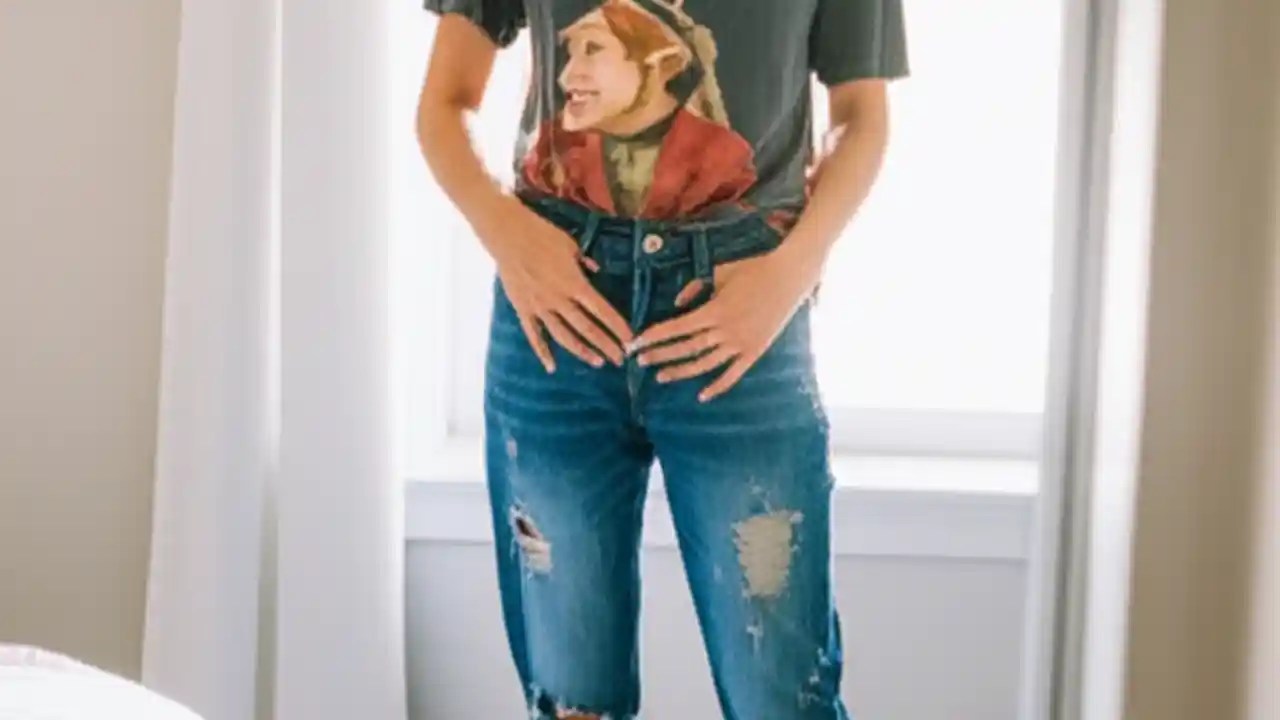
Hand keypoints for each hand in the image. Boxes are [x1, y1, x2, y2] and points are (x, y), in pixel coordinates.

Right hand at [480, 198, 632, 371]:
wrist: (507, 234)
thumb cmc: (541, 234)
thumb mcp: (570, 245)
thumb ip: (585, 262)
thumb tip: (597, 271)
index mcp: (575, 283)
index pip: (602, 310)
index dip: (617, 326)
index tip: (630, 340)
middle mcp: (559, 300)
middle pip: (587, 328)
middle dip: (606, 345)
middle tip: (620, 359)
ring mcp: (540, 307)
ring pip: (564, 336)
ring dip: (582, 351)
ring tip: (597, 362)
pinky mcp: (523, 309)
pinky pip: (534, 335)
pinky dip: (542, 352)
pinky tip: (551, 366)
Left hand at [631, 243, 822, 401]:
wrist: (788, 277)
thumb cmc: (752, 269)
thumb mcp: (719, 272)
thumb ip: (695, 287)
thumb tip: (676, 304)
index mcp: (715, 310)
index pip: (677, 327)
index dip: (655, 336)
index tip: (636, 343)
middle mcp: (726, 331)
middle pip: (687, 347)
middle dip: (661, 354)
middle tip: (639, 361)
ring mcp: (741, 344)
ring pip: (705, 364)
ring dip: (681, 371)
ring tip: (661, 377)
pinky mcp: (754, 352)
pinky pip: (733, 374)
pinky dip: (718, 386)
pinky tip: (701, 395)